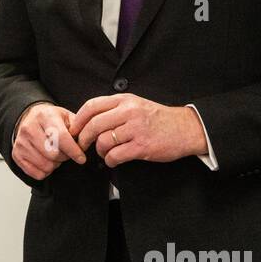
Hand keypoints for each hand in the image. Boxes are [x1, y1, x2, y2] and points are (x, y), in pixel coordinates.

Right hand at [11, 103, 86, 180]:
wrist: (29, 118)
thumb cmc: (51, 120)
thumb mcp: (66, 117)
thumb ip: (78, 129)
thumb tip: (86, 142)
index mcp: (44, 116)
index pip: (61, 137)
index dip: (74, 151)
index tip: (81, 158)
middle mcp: (29, 128)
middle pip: (53, 154)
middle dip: (64, 157)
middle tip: (65, 153)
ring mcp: (21, 142)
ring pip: (45, 166)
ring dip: (55, 165)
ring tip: (54, 155)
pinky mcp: (16, 154)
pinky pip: (36, 173)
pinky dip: (45, 172)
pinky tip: (46, 161)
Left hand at [71, 94, 206, 166]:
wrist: (186, 129)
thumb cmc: (159, 119)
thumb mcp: (137, 104)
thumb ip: (115, 109)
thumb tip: (90, 119)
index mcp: (125, 100)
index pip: (92, 106)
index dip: (78, 119)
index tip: (74, 129)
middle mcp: (129, 112)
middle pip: (94, 125)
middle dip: (83, 138)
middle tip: (82, 146)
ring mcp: (136, 129)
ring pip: (103, 141)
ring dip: (99, 151)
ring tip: (105, 153)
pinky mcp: (142, 146)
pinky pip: (115, 155)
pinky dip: (110, 161)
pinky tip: (114, 161)